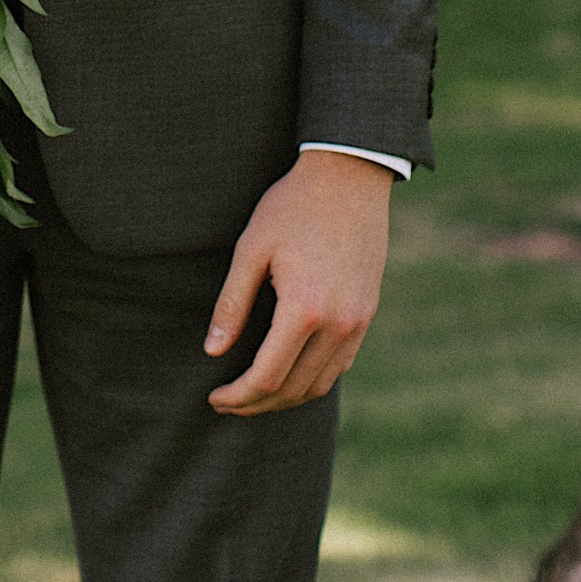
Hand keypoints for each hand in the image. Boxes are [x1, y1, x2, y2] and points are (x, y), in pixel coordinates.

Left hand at [204, 149, 392, 416]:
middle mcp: (338, 325)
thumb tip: (213, 350)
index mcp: (305, 309)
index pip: (268, 376)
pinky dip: (311, 379)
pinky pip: (339, 364)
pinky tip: (287, 370)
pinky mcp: (366, 314)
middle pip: (295, 390)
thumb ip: (232, 303)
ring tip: (253, 393)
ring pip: (320, 384)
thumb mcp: (252, 247)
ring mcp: (358, 322)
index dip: (238, 395)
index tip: (214, 397)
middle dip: (257, 403)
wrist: (349, 178)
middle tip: (228, 402)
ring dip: (286, 398)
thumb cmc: (292, 206)